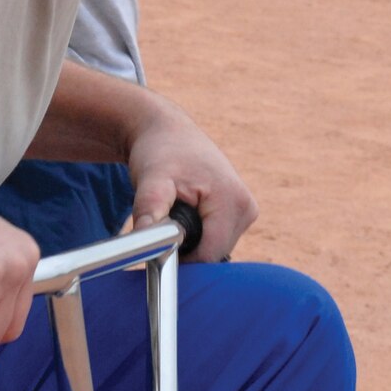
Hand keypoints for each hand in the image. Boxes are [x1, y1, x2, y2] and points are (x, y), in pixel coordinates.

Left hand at [125, 98, 256, 262]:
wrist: (167, 131)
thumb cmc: (159, 151)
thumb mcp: (151, 179)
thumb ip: (149, 210)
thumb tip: (144, 241)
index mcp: (233, 201)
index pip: (209, 255)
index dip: (180, 259)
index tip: (156, 245)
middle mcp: (246, 208)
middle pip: (213, 255)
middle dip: (185, 247)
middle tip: (164, 221)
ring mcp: (245, 210)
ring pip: (214, 249)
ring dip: (191, 241)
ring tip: (174, 210)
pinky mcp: (239, 212)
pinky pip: (215, 239)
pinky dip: (197, 234)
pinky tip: (186, 211)